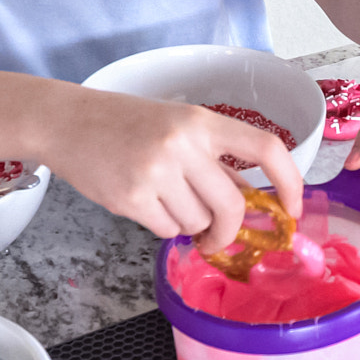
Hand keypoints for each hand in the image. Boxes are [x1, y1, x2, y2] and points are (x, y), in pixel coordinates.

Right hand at [42, 90, 303, 253]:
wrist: (67, 122)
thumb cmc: (127, 123)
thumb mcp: (179, 125)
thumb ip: (214, 159)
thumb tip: (251, 202)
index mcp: (202, 121)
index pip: (266, 148)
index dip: (290, 182)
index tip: (292, 209)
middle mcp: (183, 145)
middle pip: (232, 205)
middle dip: (229, 231)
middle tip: (218, 239)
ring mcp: (156, 173)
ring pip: (197, 222)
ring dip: (188, 224)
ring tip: (164, 200)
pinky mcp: (130, 198)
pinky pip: (166, 230)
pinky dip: (163, 226)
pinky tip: (145, 204)